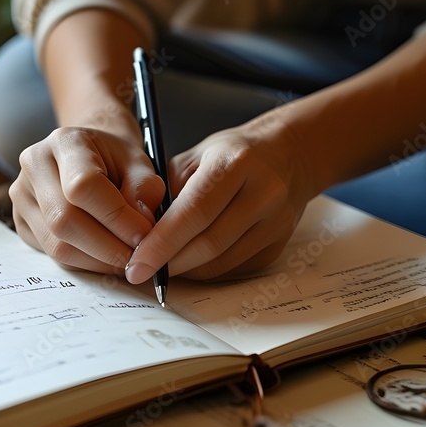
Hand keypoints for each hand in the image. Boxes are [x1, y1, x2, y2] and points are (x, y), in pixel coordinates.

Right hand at [10, 127, 165, 273]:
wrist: (91, 158)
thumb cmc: (116, 160)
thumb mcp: (139, 163)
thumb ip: (145, 190)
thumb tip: (140, 229)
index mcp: (65, 142)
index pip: (83, 186)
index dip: (116, 217)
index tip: (144, 234)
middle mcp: (34, 166)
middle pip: (64, 220)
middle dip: (107, 247)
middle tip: (137, 256)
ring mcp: (22, 196)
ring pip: (57, 245)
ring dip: (97, 261)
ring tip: (125, 258)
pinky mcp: (21, 222)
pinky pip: (52, 255)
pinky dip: (84, 263)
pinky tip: (105, 257)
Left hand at [125, 118, 311, 282]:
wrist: (288, 156)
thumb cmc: (232, 155)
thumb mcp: (194, 156)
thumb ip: (167, 191)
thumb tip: (141, 234)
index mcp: (236, 163)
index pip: (194, 212)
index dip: (162, 243)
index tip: (137, 263)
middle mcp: (263, 193)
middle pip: (209, 243)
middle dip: (170, 262)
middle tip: (142, 271)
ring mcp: (276, 222)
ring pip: (222, 262)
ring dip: (186, 270)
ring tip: (163, 265)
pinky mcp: (278, 244)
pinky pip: (234, 267)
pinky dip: (206, 269)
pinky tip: (190, 261)